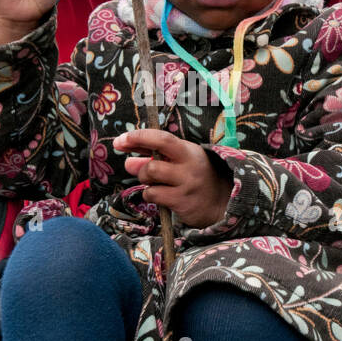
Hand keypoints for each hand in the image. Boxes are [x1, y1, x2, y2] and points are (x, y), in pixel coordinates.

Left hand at [113, 129, 232, 227]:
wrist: (220, 201)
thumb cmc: (194, 175)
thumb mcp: (177, 161)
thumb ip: (152, 158)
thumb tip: (128, 163)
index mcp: (188, 151)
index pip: (162, 139)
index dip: (139, 137)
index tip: (121, 140)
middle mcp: (189, 167)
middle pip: (152, 165)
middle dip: (142, 169)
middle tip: (146, 173)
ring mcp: (187, 185)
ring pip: (151, 181)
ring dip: (146, 183)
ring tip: (156, 185)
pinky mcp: (183, 202)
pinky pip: (153, 196)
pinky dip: (151, 196)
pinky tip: (162, 197)